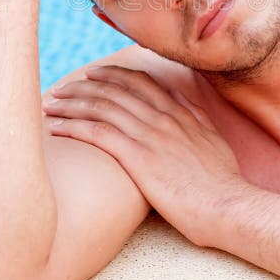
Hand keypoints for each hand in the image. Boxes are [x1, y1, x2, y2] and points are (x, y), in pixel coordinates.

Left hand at [41, 65, 249, 247]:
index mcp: (181, 112)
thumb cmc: (222, 183)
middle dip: (85, 85)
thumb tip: (184, 102)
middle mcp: (164, 117)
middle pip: (116, 90)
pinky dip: (74, 126)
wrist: (229, 205)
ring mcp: (151, 134)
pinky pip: (98, 132)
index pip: (141, 82)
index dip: (114, 75)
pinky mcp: (138, 157)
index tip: (94, 74)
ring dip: (72, 103)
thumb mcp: (214, 141)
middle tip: (63, 86)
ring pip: (102, 107)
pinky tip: (56, 127)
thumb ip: (196, 118)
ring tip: (51, 103)